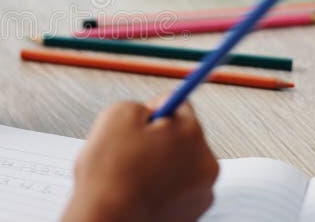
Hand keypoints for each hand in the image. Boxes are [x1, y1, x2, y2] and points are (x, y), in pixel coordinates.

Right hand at [62, 98, 218, 221]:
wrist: (108, 221)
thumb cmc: (110, 175)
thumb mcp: (117, 115)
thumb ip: (141, 105)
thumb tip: (148, 112)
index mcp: (191, 133)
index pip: (179, 104)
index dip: (154, 110)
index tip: (142, 120)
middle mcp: (205, 163)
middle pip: (182, 137)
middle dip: (158, 139)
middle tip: (130, 150)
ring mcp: (201, 192)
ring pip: (178, 164)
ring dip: (159, 164)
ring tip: (131, 175)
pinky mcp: (191, 215)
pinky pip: (176, 190)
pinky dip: (160, 188)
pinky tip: (138, 192)